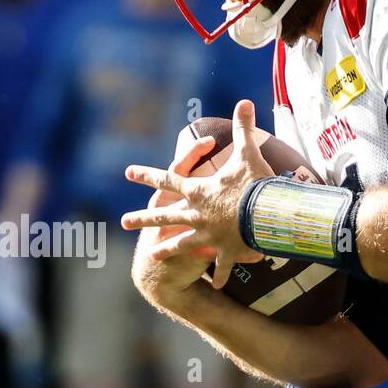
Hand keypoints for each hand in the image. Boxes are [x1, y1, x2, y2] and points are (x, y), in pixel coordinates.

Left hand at [122, 99, 267, 287]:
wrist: (263, 215)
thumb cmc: (254, 183)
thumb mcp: (248, 153)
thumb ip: (244, 128)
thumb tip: (245, 102)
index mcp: (197, 191)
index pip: (167, 179)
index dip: (147, 175)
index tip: (128, 173)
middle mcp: (196, 214)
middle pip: (165, 216)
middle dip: (143, 218)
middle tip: (124, 222)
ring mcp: (208, 236)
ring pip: (182, 243)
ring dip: (168, 249)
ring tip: (153, 254)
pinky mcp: (224, 251)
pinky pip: (219, 265)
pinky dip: (218, 275)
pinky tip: (214, 285)